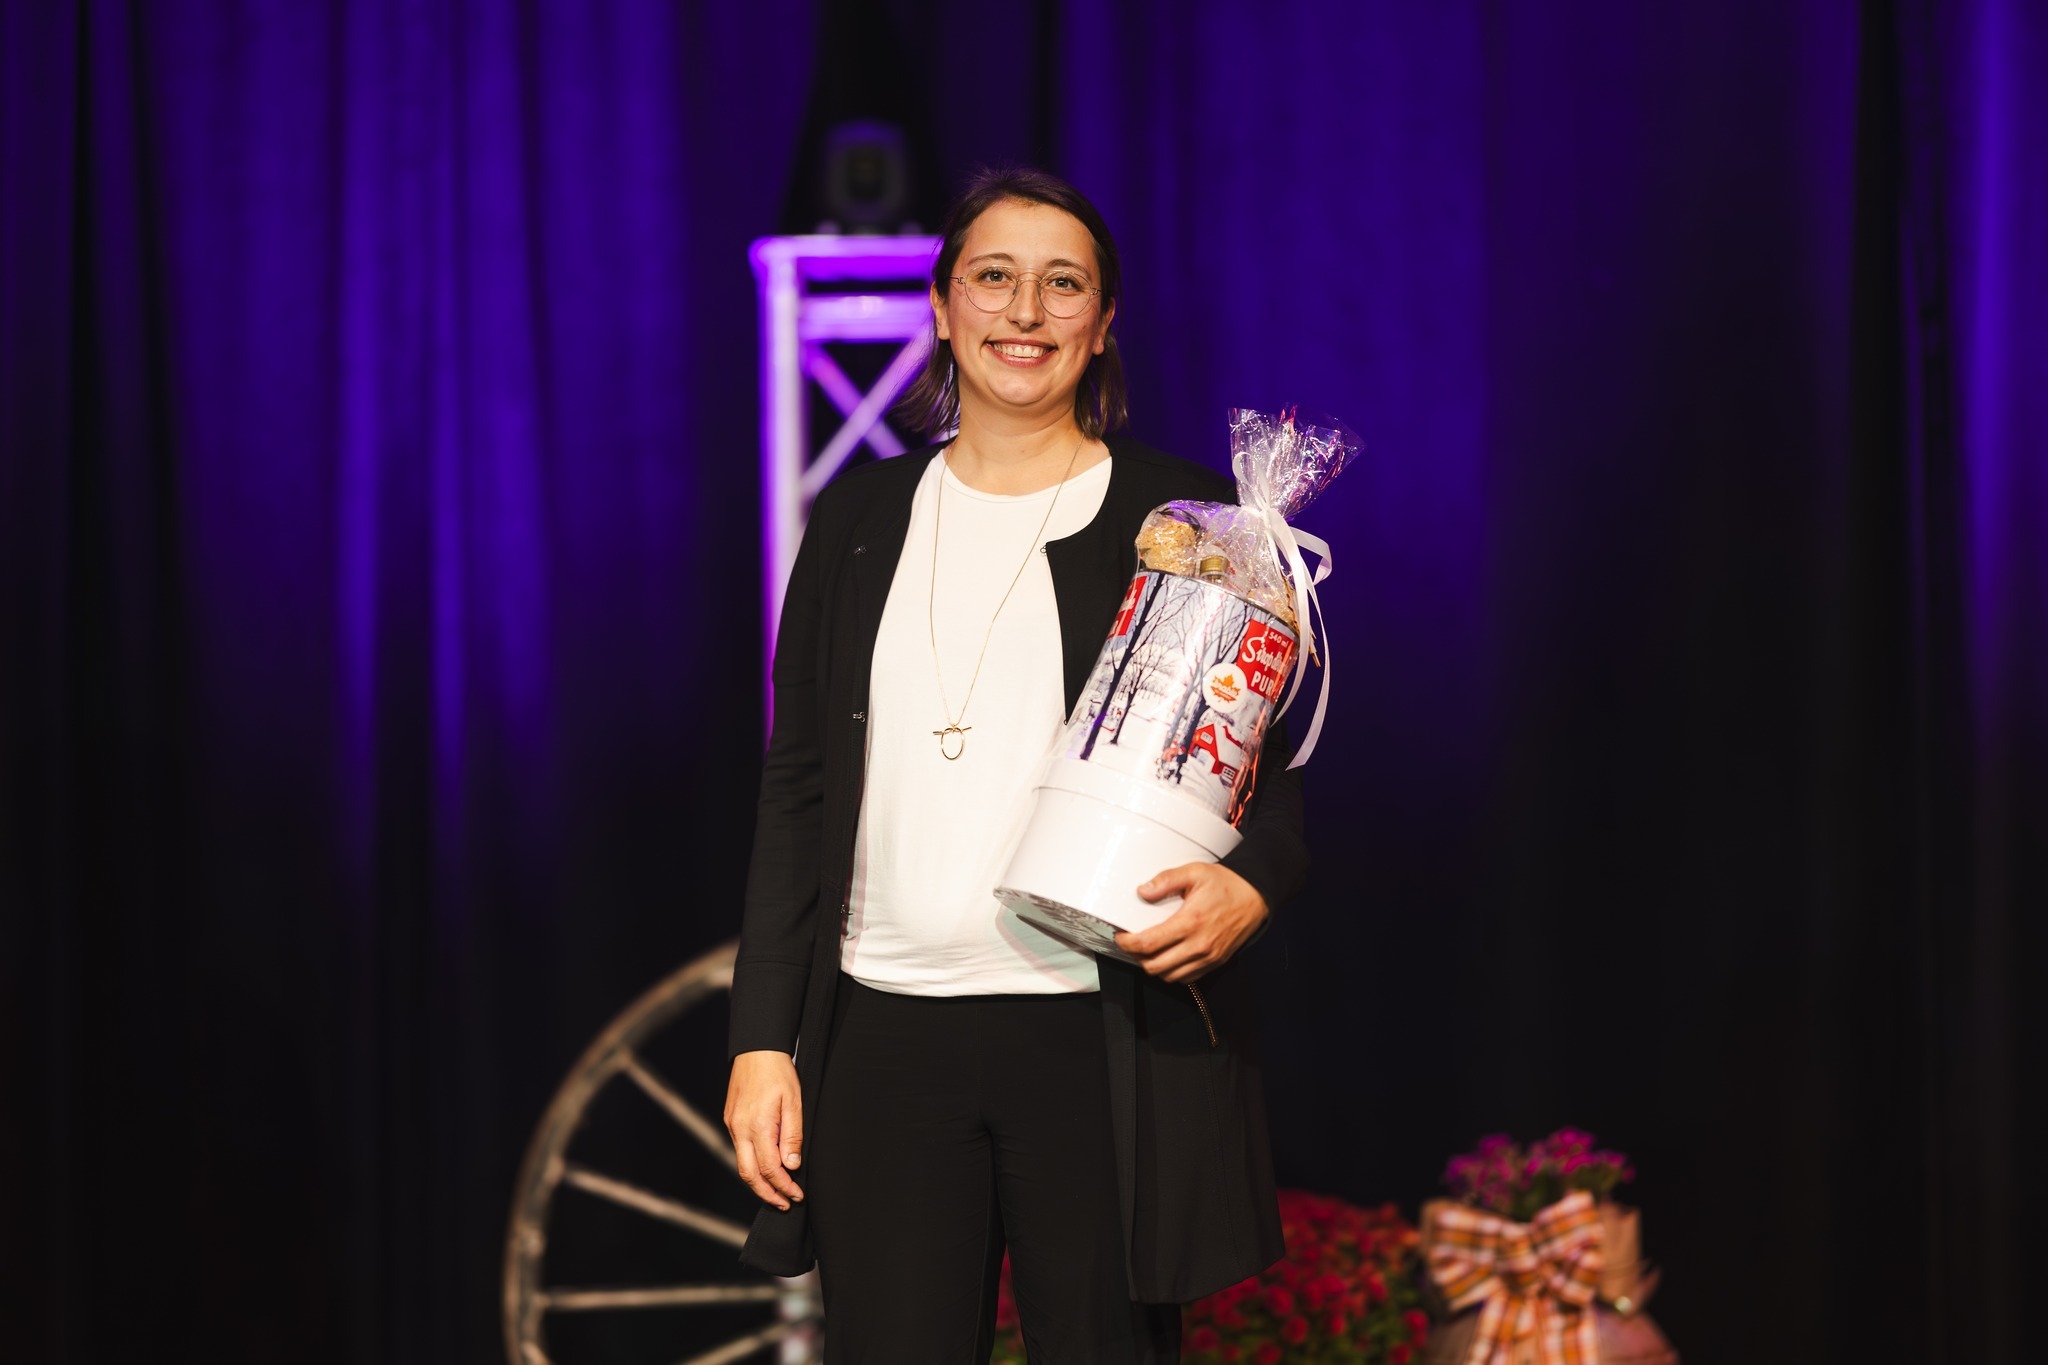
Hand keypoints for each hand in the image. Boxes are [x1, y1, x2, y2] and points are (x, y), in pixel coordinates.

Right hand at [723, 1050, 803, 1209]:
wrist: (757, 1049)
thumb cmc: (779, 1072)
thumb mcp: (795, 1102)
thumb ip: (792, 1135)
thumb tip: (791, 1166)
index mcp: (758, 1126)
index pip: (770, 1169)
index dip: (784, 1186)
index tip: (797, 1195)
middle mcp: (740, 1129)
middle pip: (749, 1175)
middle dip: (767, 1194)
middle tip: (785, 1204)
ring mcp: (732, 1125)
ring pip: (741, 1165)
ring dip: (758, 1183)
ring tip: (776, 1193)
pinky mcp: (730, 1120)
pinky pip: (739, 1150)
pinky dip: (751, 1165)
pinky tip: (765, 1169)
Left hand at [1113, 862, 1269, 981]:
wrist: (1255, 897)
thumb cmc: (1226, 885)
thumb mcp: (1195, 872)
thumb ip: (1166, 880)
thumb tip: (1143, 891)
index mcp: (1190, 922)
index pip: (1148, 944)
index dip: (1127, 944)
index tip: (1121, 937)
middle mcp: (1198, 945)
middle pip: (1154, 966)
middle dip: (1136, 957)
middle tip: (1131, 943)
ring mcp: (1207, 957)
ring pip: (1168, 976)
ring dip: (1153, 966)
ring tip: (1148, 951)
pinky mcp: (1214, 963)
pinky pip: (1185, 978)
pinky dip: (1171, 972)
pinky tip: (1167, 957)